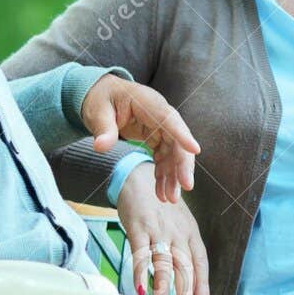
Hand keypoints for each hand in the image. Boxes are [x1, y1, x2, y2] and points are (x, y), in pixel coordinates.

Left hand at [80, 75, 199, 203]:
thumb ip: (103, 129)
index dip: (182, 134)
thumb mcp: (97, 111)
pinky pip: (165, 158)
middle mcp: (160, 115)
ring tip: (170, 199)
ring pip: (174, 154)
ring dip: (174, 176)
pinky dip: (164, 176)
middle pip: (177, 140)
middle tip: (186, 187)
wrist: (103, 95)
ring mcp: (161, 127)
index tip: (195, 150)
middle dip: (182, 165)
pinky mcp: (157, 137)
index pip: (169, 119)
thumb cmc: (101, 98)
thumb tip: (101, 147)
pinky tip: (161, 192)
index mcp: (148, 103)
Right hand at [117, 161, 208, 294]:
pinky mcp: (138, 228)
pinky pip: (140, 253)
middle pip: (185, 266)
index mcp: (190, 232)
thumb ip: (182, 246)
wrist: (139, 177)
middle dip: (186, 290)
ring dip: (164, 286)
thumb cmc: (160, 205)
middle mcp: (177, 233)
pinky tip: (140, 288)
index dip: (202, 283)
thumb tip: (186, 275)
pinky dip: (141, 272)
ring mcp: (158, 230)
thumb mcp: (178, 223)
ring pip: (164, 262)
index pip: (200, 262)